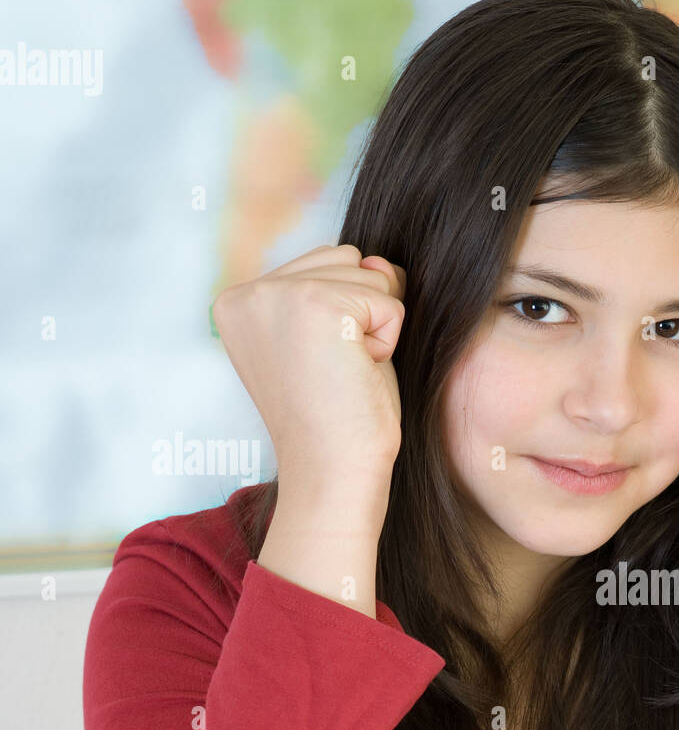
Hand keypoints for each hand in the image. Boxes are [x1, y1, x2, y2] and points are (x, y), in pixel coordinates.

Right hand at [212, 243, 406, 477]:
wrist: (332, 470)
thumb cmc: (335, 418)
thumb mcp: (331, 339)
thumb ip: (347, 289)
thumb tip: (380, 260)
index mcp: (238, 301)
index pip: (322, 265)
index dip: (342, 318)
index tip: (316, 368)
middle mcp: (248, 291)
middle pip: (345, 259)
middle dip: (359, 315)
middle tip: (334, 371)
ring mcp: (278, 293)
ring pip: (369, 274)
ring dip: (374, 327)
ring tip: (344, 370)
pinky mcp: (317, 303)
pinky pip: (389, 301)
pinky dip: (387, 341)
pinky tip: (356, 372)